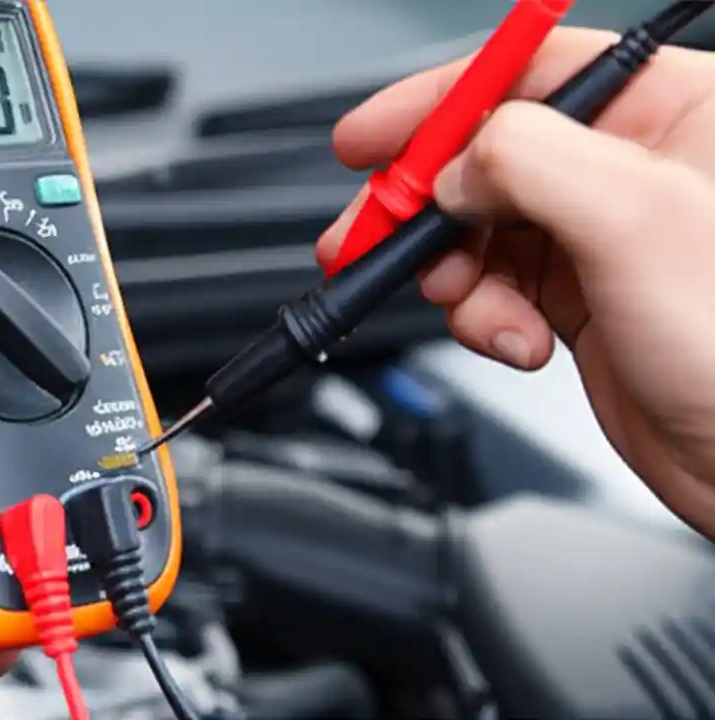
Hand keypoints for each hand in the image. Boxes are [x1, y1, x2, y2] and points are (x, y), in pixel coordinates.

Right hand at [319, 28, 714, 536]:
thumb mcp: (637, 223)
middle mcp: (632, 168)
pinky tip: (516, 342)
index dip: (440, 101)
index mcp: (672, 112)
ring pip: (478, 229)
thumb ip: (530, 163)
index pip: (530, 73)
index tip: (372, 135)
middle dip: (425, 206)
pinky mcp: (579, 297)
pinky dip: (484, 319)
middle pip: (487, 156)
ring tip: (468, 306)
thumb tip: (453, 165)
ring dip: (454, 276)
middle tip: (370, 236)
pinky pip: (493, 288)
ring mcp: (600, 236)